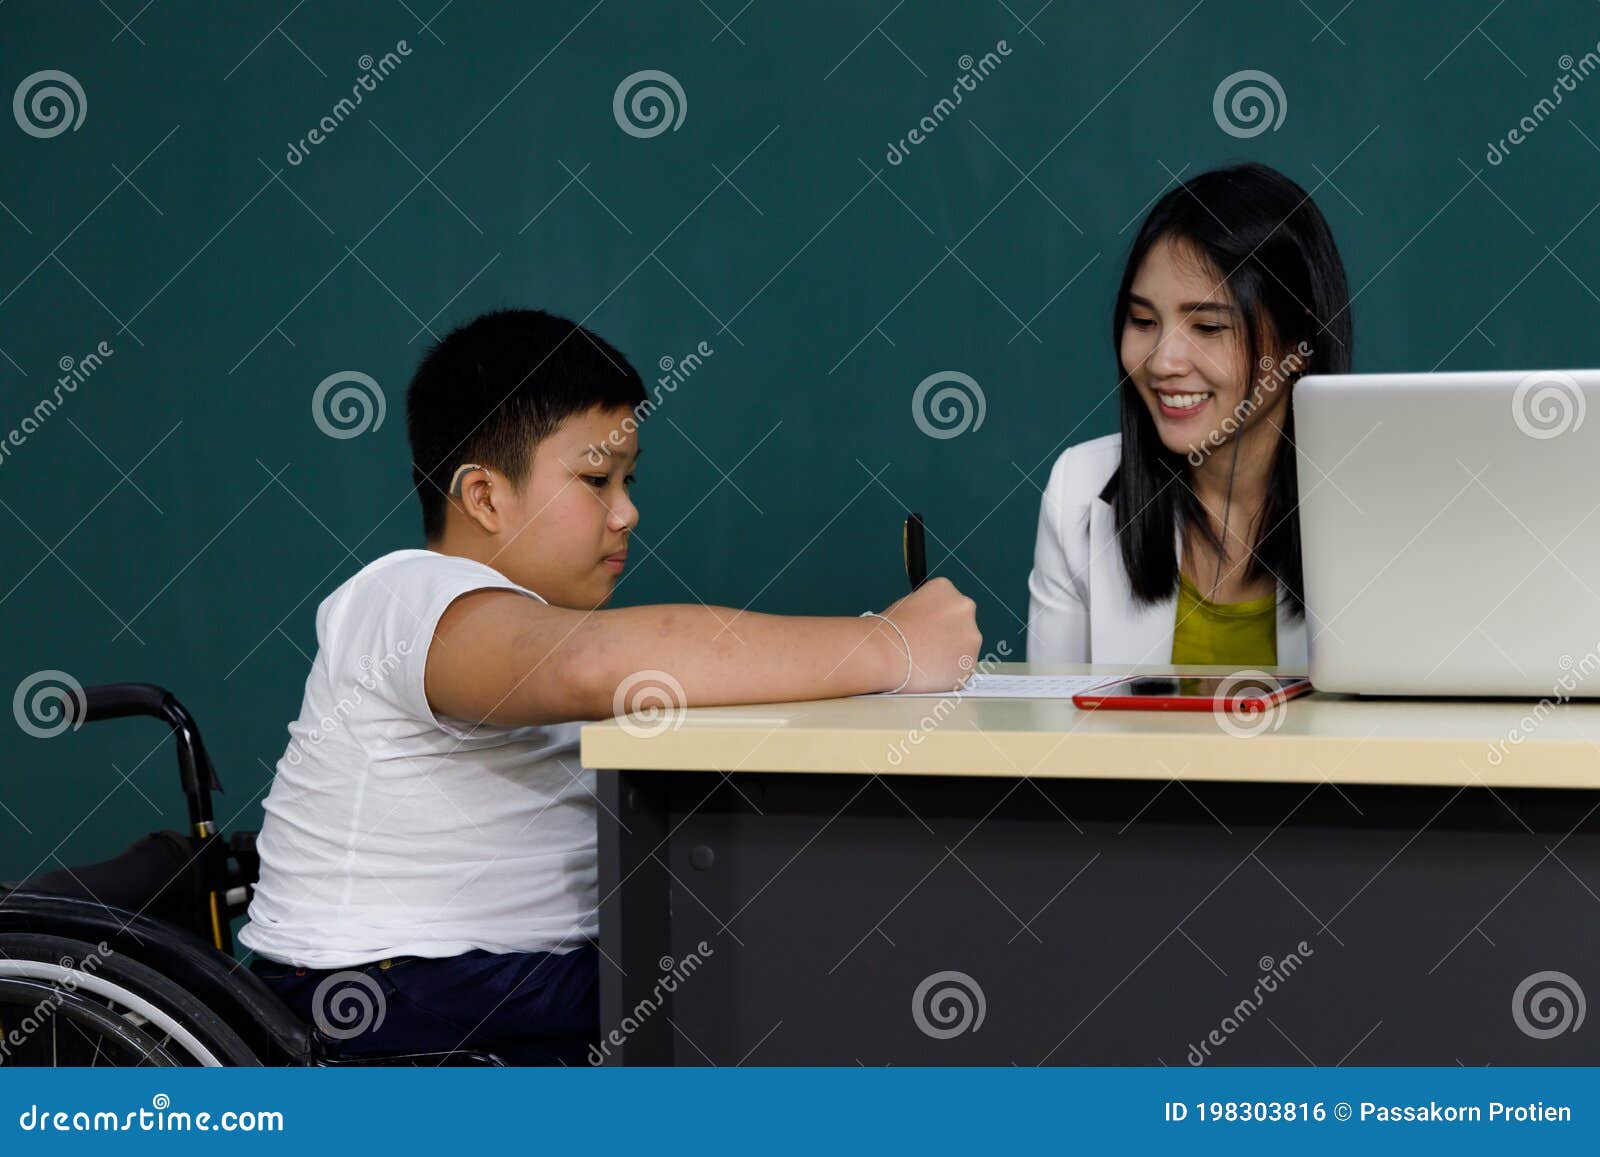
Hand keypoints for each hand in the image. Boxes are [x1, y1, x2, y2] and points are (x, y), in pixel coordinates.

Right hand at [875, 577, 981, 691]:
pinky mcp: (970, 663)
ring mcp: (971, 636)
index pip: (948, 600)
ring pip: (965, 645)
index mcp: (945, 588)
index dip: (936, 616)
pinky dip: (950, 671)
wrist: (885, 655)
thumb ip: (926, 610)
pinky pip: (962, 667)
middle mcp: (964, 608)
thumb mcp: (905, 605)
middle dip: (948, 632)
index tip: (926, 626)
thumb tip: (930, 622)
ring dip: (951, 652)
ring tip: (926, 660)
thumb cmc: (888, 631)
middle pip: (961, 621)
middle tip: (927, 644)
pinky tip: (931, 671)